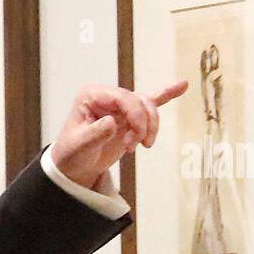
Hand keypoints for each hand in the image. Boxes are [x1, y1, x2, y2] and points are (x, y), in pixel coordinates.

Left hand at [50, 80, 188, 189]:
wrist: (75, 167)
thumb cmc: (72, 154)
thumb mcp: (79, 146)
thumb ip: (95, 133)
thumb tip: (112, 121)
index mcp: (91, 95)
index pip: (122, 96)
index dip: (135, 114)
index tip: (136, 136)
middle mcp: (107, 96)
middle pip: (139, 101)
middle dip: (143, 124)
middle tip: (136, 146)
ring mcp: (120, 106)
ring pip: (148, 107)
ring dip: (150, 126)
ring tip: (141, 146)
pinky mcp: (130, 117)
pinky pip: (151, 103)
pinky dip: (166, 95)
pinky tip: (182, 85)